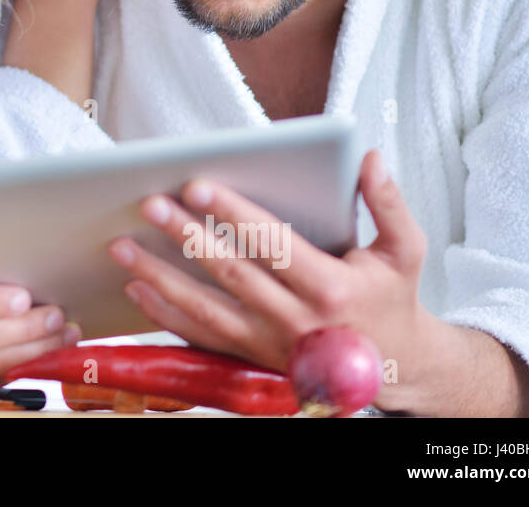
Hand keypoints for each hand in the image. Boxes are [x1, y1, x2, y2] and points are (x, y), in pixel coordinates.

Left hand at [105, 149, 449, 413]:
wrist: (397, 369)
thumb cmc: (392, 300)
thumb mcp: (405, 250)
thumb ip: (388, 203)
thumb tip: (370, 159)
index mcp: (332, 288)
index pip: (272, 244)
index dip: (233, 213)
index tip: (197, 185)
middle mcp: (296, 320)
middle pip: (230, 272)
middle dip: (185, 236)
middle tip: (150, 204)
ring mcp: (270, 344)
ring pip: (204, 308)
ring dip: (159, 276)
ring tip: (123, 246)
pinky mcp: (252, 359)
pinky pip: (200, 337)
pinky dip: (164, 315)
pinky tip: (136, 288)